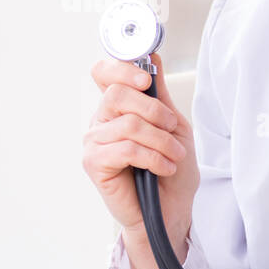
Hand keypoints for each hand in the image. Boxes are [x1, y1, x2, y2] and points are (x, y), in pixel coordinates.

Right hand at [82, 51, 197, 256]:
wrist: (171, 211)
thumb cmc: (171, 171)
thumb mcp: (173, 126)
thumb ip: (160, 95)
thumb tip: (152, 58)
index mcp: (116, 107)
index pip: (103, 72)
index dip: (122, 68)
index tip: (146, 79)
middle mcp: (100, 121)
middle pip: (116, 94)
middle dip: (153, 109)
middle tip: (172, 126)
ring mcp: (94, 142)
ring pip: (128, 124)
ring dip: (160, 140)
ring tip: (175, 154)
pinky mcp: (94, 164)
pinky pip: (125, 149)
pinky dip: (153, 157)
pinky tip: (164, 167)